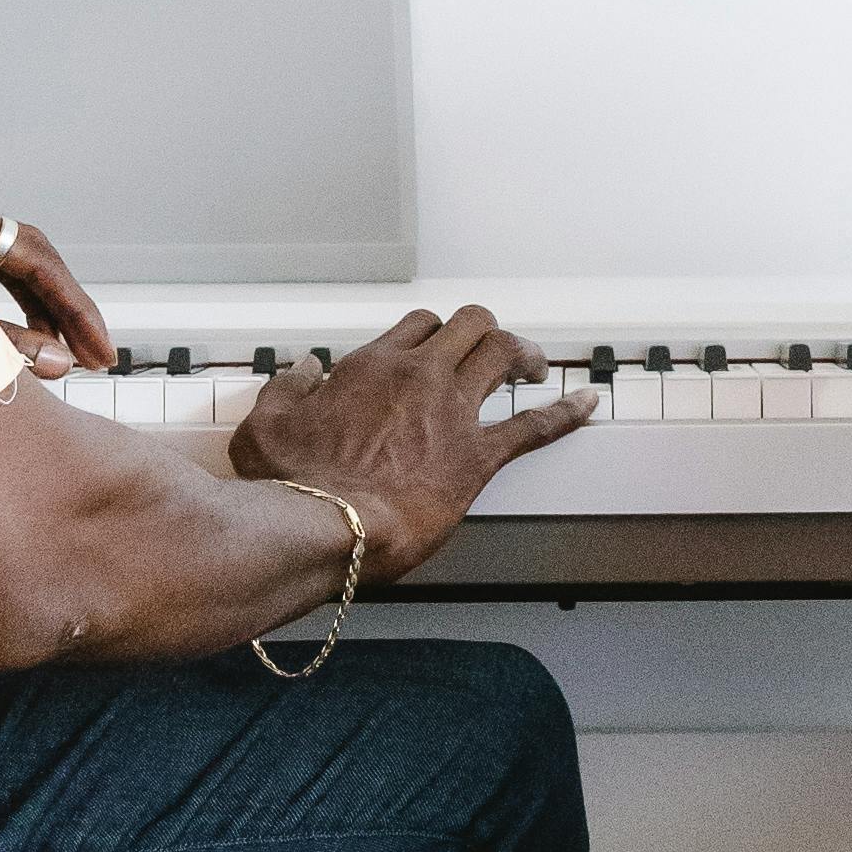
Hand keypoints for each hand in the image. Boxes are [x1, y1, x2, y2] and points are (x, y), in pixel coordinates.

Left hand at [0, 181, 115, 376]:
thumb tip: (59, 362)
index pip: (35, 258)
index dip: (74, 308)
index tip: (99, 348)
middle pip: (31, 259)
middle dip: (66, 311)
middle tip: (95, 356)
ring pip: (12, 268)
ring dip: (43, 311)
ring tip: (67, 355)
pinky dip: (10, 306)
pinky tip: (31, 336)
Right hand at [231, 306, 595, 576]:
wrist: (325, 527)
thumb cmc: (294, 485)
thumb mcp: (265, 425)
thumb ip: (286, 389)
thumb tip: (302, 369)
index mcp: (372, 368)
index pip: (416, 326)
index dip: (434, 333)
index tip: (438, 346)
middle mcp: (419, 378)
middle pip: (470, 325)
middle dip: (487, 332)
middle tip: (496, 350)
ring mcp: (453, 414)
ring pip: (503, 355)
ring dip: (523, 355)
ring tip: (533, 366)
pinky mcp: (477, 458)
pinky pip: (533, 427)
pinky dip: (566, 412)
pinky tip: (586, 404)